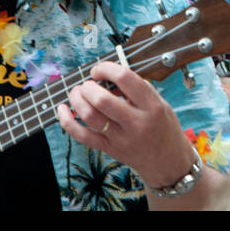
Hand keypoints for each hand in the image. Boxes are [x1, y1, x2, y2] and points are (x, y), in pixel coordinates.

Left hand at [56, 60, 195, 186]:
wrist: (166, 162)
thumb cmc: (163, 128)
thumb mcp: (161, 103)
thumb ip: (138, 90)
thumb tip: (108, 76)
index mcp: (152, 106)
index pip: (125, 78)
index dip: (106, 68)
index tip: (99, 70)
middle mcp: (137, 122)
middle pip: (102, 99)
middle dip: (88, 86)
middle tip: (88, 84)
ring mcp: (121, 138)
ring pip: (89, 116)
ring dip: (77, 99)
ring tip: (77, 93)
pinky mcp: (109, 149)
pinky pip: (82, 135)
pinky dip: (67, 121)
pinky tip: (62, 110)